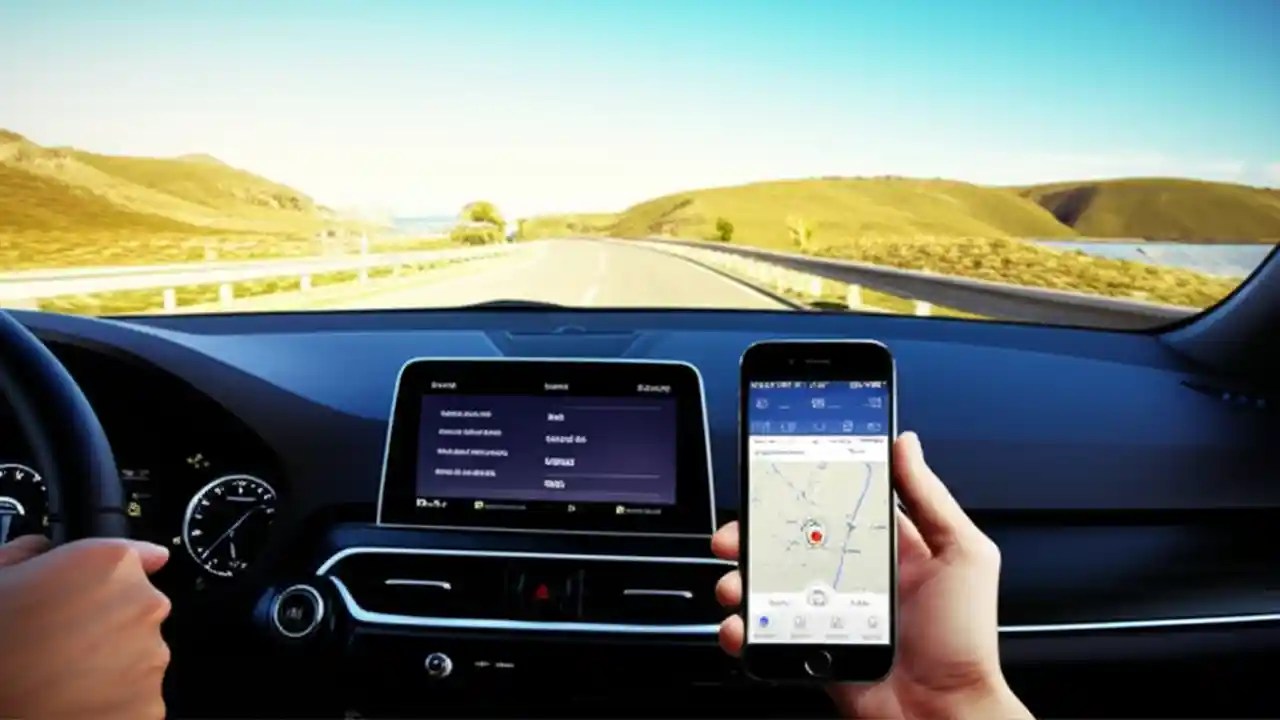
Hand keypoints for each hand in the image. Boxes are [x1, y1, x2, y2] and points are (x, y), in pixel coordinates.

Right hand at [0, 535, 172, 719]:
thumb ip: (34, 552)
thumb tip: (45, 548)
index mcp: (111, 564)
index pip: (139, 558)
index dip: (111, 578)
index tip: (99, 591)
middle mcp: (143, 605)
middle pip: (139, 610)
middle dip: (108, 623)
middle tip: (64, 642)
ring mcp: (151, 658)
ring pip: (141, 654)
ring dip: (113, 662)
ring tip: (64, 675)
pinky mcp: (150, 704)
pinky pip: (139, 696)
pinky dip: (115, 700)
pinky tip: (75, 700)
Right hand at [714, 432, 1031, 718]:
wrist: (944, 713)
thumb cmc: (963, 640)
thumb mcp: (961, 554)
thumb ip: (930, 496)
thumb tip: (905, 443)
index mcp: (885, 548)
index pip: (834, 505)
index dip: (800, 490)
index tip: (771, 479)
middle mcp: (850, 576)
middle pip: (787, 541)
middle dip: (752, 534)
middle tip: (735, 535)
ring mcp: (824, 611)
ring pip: (765, 584)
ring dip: (738, 580)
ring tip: (735, 586)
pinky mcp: (808, 646)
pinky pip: (764, 632)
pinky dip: (742, 629)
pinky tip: (741, 626)